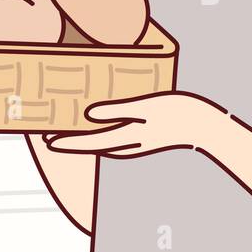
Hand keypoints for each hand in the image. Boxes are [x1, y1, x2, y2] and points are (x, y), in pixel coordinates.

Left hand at [43, 92, 227, 158]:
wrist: (204, 126)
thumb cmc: (177, 113)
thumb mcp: (145, 106)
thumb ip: (116, 110)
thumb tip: (89, 114)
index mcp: (126, 136)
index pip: (89, 142)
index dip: (66, 141)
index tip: (47, 141)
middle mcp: (128, 144)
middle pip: (92, 144)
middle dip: (71, 141)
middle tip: (50, 134)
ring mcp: (137, 144)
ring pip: (103, 143)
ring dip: (85, 138)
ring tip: (69, 130)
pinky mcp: (144, 139)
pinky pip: (116, 140)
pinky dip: (101, 134)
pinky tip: (101, 126)